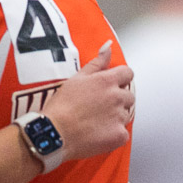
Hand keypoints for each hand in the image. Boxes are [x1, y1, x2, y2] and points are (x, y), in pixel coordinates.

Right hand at [44, 42, 134, 160]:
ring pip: (126, 115)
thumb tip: (108, 47)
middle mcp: (117, 97)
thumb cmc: (61, 106)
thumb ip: (96, 63)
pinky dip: (114, 135)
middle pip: (129, 95)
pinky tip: (99, 134)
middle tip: (100, 107)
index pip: (128, 73)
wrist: (54, 133)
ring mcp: (119, 117)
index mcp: (107, 81)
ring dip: (116, 117)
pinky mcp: (119, 135)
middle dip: (118, 100)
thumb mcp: (76, 79)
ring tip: (96, 122)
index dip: (120, 79)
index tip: (112, 86)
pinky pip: (123, 133)